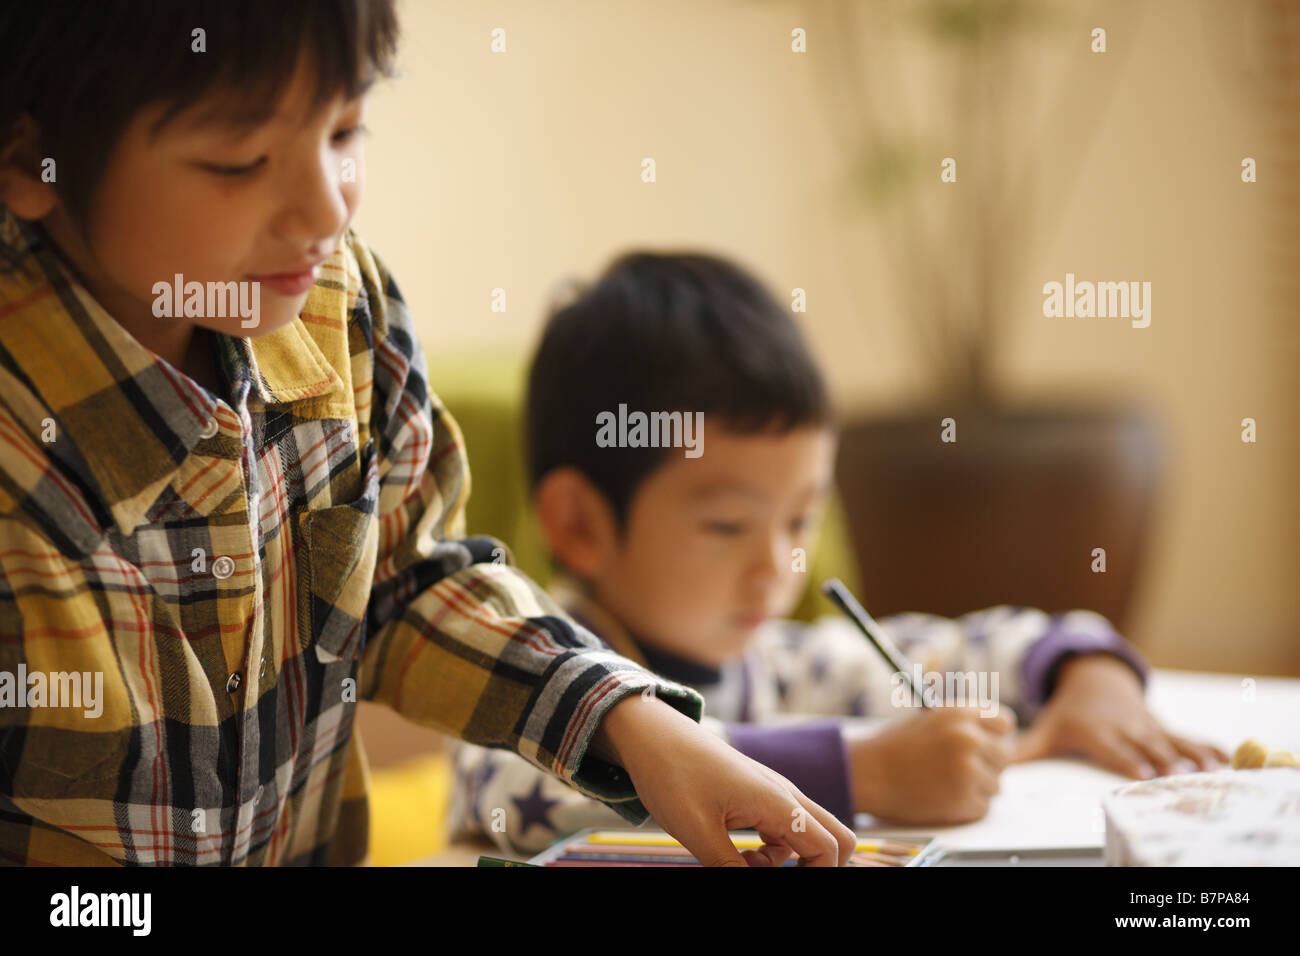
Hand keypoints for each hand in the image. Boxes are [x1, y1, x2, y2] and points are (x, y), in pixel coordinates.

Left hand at [591, 694, 856, 865]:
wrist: (650, 733)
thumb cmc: (670, 775)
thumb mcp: (697, 833)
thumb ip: (731, 869)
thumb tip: (750, 886)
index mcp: (775, 801)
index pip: (827, 848)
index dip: (818, 877)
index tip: (781, 884)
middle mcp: (784, 794)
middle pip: (835, 837)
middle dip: (818, 868)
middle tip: (773, 878)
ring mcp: (773, 792)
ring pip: (808, 835)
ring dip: (789, 863)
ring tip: (744, 866)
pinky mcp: (758, 794)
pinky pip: (785, 830)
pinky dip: (774, 852)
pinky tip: (740, 856)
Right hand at [845, 706, 1014, 824]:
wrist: (867, 774)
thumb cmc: (895, 747)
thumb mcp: (930, 719)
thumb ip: (965, 725)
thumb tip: (1000, 739)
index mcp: (959, 713)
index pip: (1005, 723)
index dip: (996, 735)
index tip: (987, 744)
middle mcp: (968, 739)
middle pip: (1004, 755)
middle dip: (988, 763)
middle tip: (964, 769)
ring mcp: (967, 771)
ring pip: (995, 784)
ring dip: (976, 787)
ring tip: (945, 783)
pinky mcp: (964, 801)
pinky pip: (982, 806)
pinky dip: (966, 807)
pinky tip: (942, 797)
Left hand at [1010, 653, 1229, 777]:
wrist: (1094, 677)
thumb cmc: (1069, 710)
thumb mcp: (1048, 726)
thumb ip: (1027, 748)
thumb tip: (999, 764)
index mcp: (1096, 730)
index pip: (1112, 746)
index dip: (1127, 757)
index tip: (1142, 771)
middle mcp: (1124, 727)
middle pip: (1145, 746)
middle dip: (1162, 760)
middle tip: (1179, 776)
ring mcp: (1146, 725)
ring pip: (1170, 741)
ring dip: (1190, 755)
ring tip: (1210, 771)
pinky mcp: (1162, 726)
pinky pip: (1186, 737)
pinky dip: (1207, 747)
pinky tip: (1226, 760)